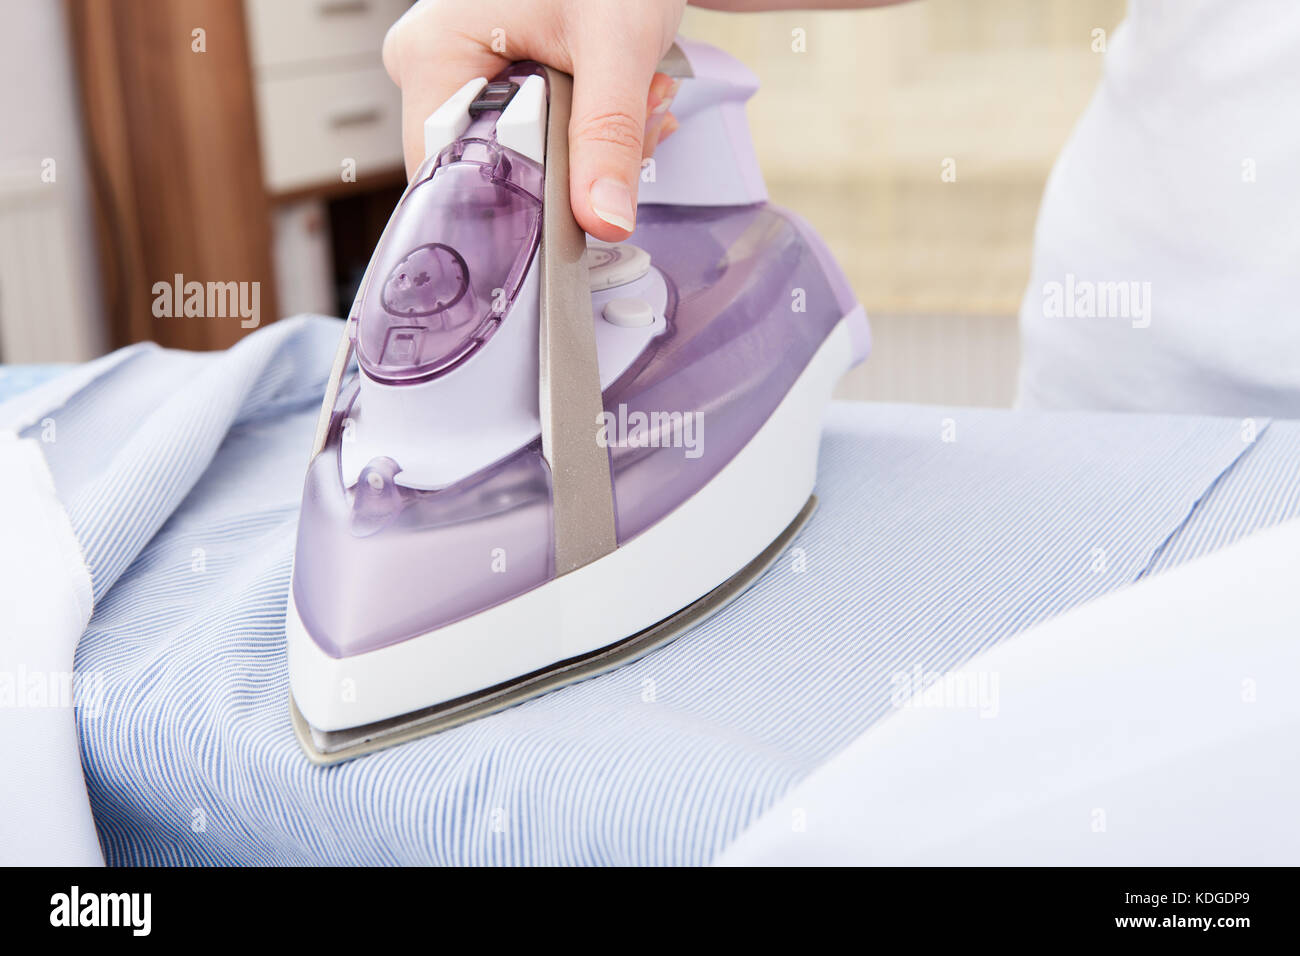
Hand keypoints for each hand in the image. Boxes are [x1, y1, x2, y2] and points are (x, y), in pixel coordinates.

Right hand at [383, 0, 687, 240]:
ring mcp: (469, 69)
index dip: (523, 197)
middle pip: (499, 167)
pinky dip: (593, 125)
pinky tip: (628, 95)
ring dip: (599, 144)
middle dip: (580, 162)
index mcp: (433, 54)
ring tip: (641, 96)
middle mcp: (437, 64)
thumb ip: (609, 135)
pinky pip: (542, 131)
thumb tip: (604, 219)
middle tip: (638, 121)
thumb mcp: (615, 44)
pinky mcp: (502, 73)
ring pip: (530, 154)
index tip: (585, 189)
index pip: (454, 175)